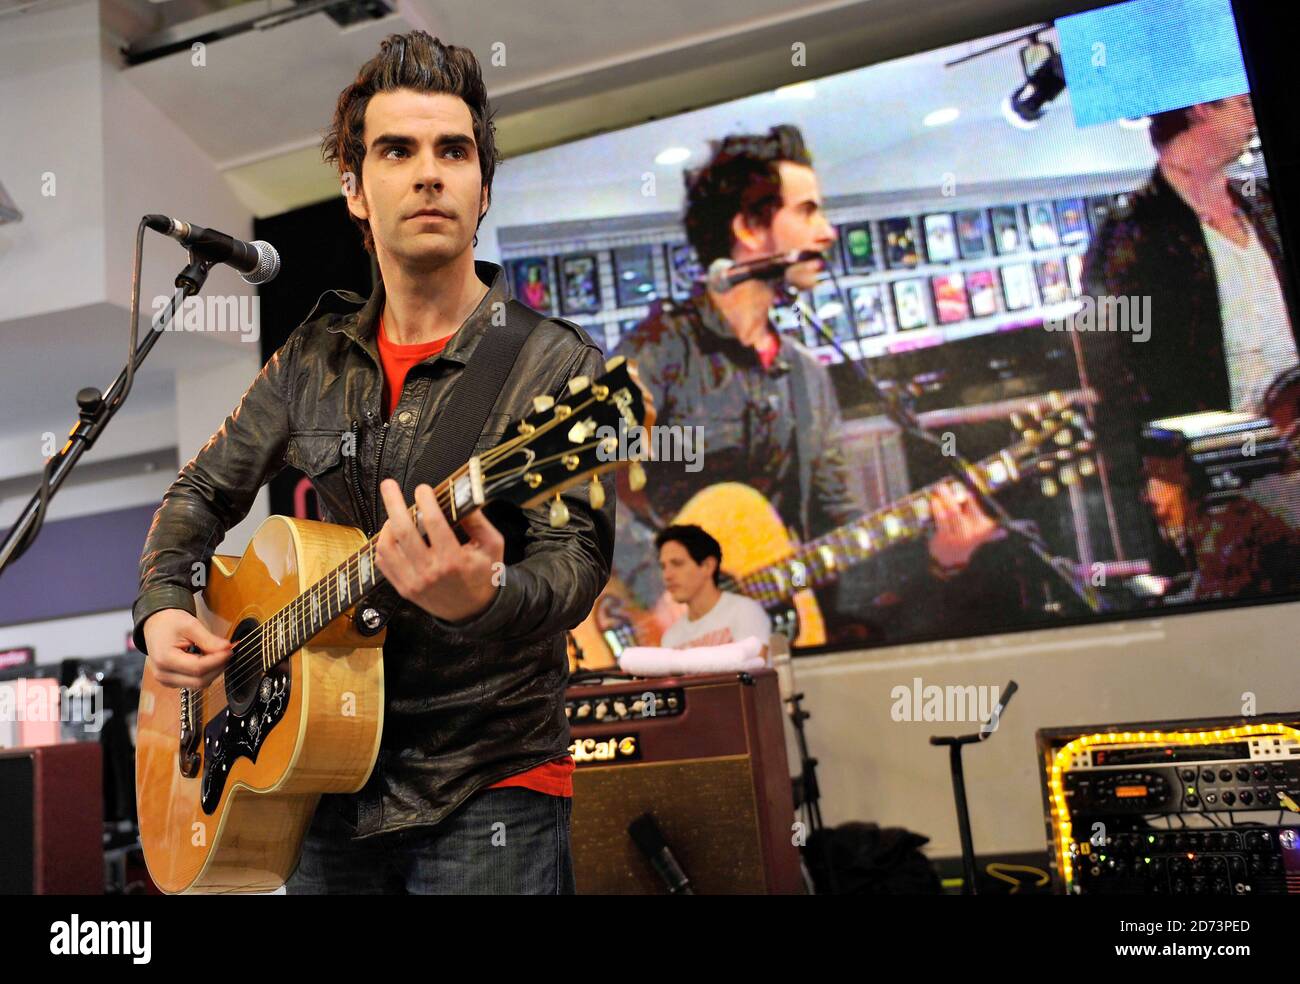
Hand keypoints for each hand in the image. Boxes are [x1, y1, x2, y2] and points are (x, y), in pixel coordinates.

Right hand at [143, 608, 232, 689]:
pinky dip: (206, 673)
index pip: (198, 668)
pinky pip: (194, 682)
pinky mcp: (172, 682)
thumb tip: (227, 648)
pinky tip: (207, 659)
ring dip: (213, 670)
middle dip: (217, 667)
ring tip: (217, 653)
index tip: (230, 650)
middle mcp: (163, 674)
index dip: (218, 660)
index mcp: (165, 659)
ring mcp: (166, 681)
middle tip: (227, 651)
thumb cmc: (170, 622)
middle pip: (200, 680)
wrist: (156, 625)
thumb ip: (209, 639)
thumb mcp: (190, 625)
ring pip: (199, 684)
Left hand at [374, 478, 505, 623]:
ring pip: (387, 546)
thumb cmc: (483, 576)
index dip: (425, 500)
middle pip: (402, 530)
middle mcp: (430, 571)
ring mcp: (413, 581)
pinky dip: (383, 544)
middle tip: (389, 485)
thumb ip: (478, 522)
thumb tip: (461, 499)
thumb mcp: (492, 546)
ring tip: (394, 513)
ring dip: (387, 524)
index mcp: (453, 559)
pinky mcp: (403, 588)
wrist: (473, 611)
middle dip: (393, 502)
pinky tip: (391, 534)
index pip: (433, 522)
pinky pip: (383, 562)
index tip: (424, 489)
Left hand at [927, 481, 1001, 572]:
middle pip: (961, 507)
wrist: (951, 560)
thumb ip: (992, 533)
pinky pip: (941, 519)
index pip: (974, 505)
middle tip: (943, 485)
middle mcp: (971, 531)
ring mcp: (957, 535)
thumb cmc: (965, 542)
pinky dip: (937, 508)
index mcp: (982, 527)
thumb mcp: (980, 538)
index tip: (959, 487)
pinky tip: (934, 501)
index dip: (966, 495)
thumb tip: (1005, 532)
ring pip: (951, 512)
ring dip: (943, 499)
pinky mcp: (944, 537)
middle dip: (951, 494)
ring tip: (938, 490)